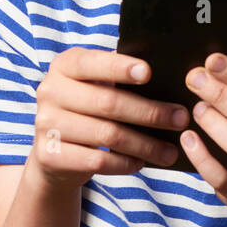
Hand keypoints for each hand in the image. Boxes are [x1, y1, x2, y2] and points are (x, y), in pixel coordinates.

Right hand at [28, 47, 192, 192]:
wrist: (53, 152)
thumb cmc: (86, 110)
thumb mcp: (94, 86)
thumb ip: (117, 79)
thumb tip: (167, 80)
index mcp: (64, 66)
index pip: (92, 63)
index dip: (120, 68)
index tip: (149, 73)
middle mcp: (50, 91)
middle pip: (108, 103)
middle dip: (150, 112)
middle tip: (180, 119)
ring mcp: (46, 124)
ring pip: (107, 135)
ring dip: (145, 144)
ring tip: (170, 151)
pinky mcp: (50, 156)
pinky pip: (98, 161)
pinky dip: (125, 163)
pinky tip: (141, 162)